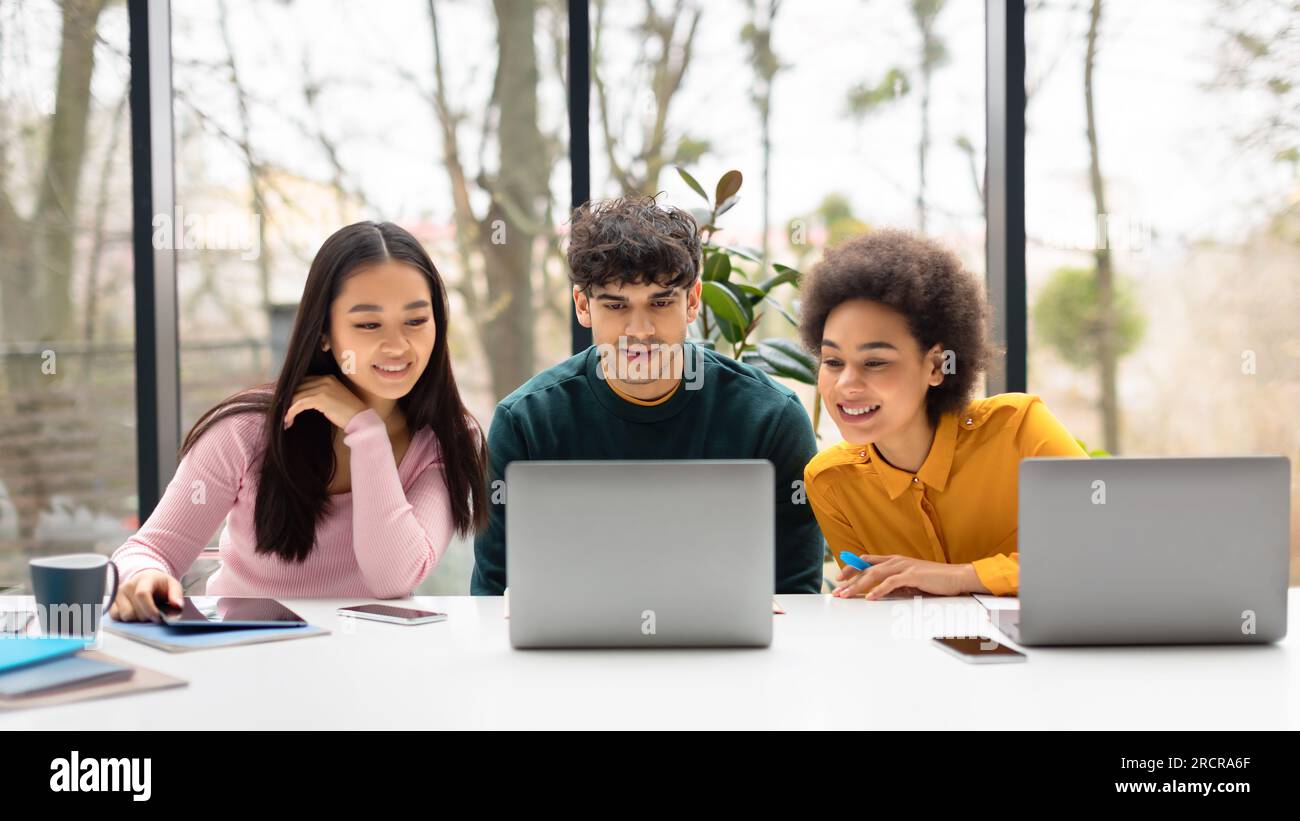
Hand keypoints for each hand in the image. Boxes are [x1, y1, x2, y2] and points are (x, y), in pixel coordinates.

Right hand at [108, 569, 182, 622]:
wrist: (147, 579)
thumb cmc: (160, 584)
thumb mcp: (173, 585)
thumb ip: (176, 594)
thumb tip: (177, 606)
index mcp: (144, 579)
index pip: (142, 594)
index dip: (150, 610)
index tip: (158, 617)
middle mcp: (128, 585)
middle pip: (133, 610)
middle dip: (146, 617)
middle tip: (154, 615)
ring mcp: (118, 594)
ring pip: (125, 616)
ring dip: (136, 619)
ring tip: (145, 613)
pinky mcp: (112, 602)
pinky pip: (115, 616)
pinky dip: (126, 619)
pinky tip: (135, 614)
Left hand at [284, 375, 368, 429]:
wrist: (361, 419)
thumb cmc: (348, 413)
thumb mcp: (333, 399)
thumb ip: (319, 395)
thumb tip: (299, 400)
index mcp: (328, 377)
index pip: (303, 381)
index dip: (292, 393)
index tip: (285, 404)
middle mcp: (324, 379)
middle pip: (298, 387)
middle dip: (287, 400)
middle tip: (281, 413)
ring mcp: (323, 387)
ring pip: (296, 396)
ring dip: (287, 409)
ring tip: (285, 420)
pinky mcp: (320, 398)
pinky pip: (299, 403)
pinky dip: (291, 412)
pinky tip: (289, 420)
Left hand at [833, 554, 986, 599]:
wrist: (956, 577)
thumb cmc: (934, 581)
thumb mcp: (909, 582)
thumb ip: (894, 585)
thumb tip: (877, 593)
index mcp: (894, 560)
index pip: (866, 561)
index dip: (851, 568)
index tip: (839, 578)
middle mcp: (896, 560)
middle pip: (866, 568)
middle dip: (849, 580)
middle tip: (837, 591)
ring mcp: (903, 566)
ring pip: (874, 575)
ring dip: (858, 586)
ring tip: (846, 595)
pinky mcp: (912, 575)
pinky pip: (890, 582)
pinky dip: (878, 590)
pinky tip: (869, 597)